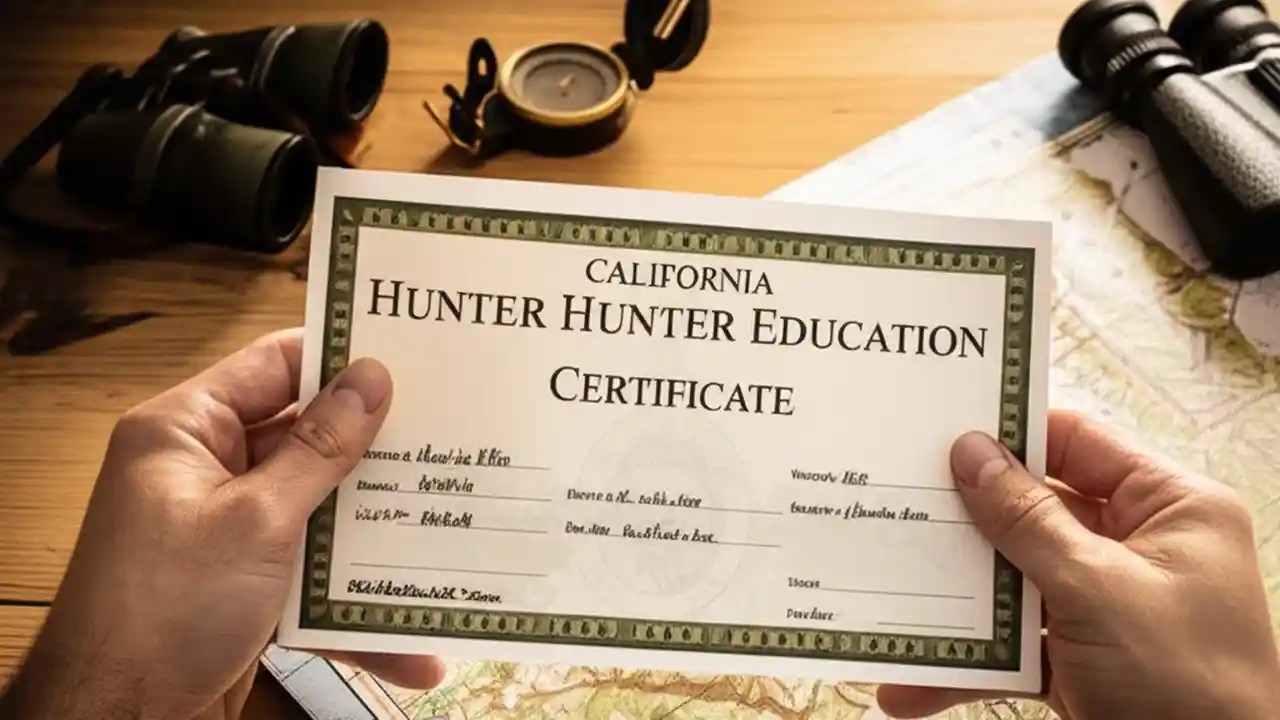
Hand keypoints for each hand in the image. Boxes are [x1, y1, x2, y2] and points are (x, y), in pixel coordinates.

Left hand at [0, 328, 443, 718]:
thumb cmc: (163, 612)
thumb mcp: (256, 520)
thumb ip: (320, 449)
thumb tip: (372, 378)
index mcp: (186, 431)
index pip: (274, 365)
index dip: (340, 357)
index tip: (413, 356)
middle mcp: (204, 471)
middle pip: (307, 440)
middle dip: (375, 452)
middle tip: (448, 440)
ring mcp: (227, 531)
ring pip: (319, 513)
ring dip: (375, 537)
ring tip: (444, 535)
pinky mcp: (245, 585)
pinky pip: (312, 577)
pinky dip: (354, 606)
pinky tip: (411, 645)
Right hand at [876, 410, 1279, 718]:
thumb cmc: (1187, 683)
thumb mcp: (1097, 589)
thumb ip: (1026, 520)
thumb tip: (970, 452)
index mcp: (1171, 508)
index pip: (1078, 444)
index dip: (1012, 434)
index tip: (940, 429)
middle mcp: (1141, 548)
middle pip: (1035, 513)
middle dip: (967, 525)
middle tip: (901, 506)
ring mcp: (1109, 605)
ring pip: (1017, 581)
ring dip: (958, 601)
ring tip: (891, 597)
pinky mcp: (1085, 658)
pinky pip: (1016, 643)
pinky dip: (972, 661)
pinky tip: (916, 682)